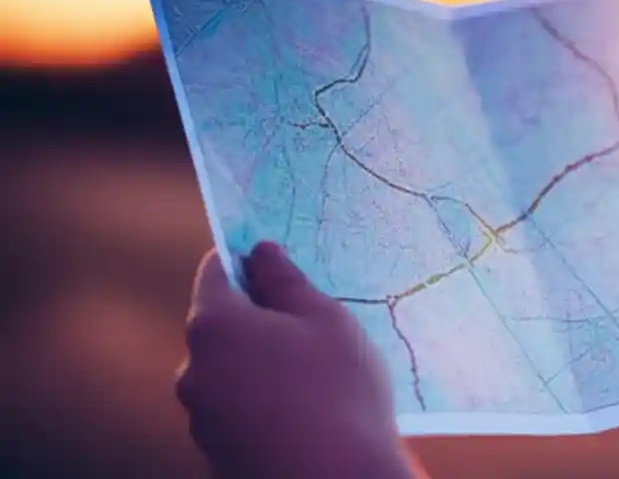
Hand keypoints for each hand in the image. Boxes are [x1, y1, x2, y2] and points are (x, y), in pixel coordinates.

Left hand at [176, 243, 422, 478]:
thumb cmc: (336, 391)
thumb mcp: (325, 320)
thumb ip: (285, 281)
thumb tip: (261, 252)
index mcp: (213, 326)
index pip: (216, 271)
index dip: (247, 259)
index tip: (278, 263)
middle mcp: (194, 370)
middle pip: (222, 325)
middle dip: (261, 319)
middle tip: (314, 325)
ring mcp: (202, 418)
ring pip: (232, 371)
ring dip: (264, 364)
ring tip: (319, 376)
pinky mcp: (217, 453)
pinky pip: (239, 410)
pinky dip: (265, 403)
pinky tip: (307, 411)